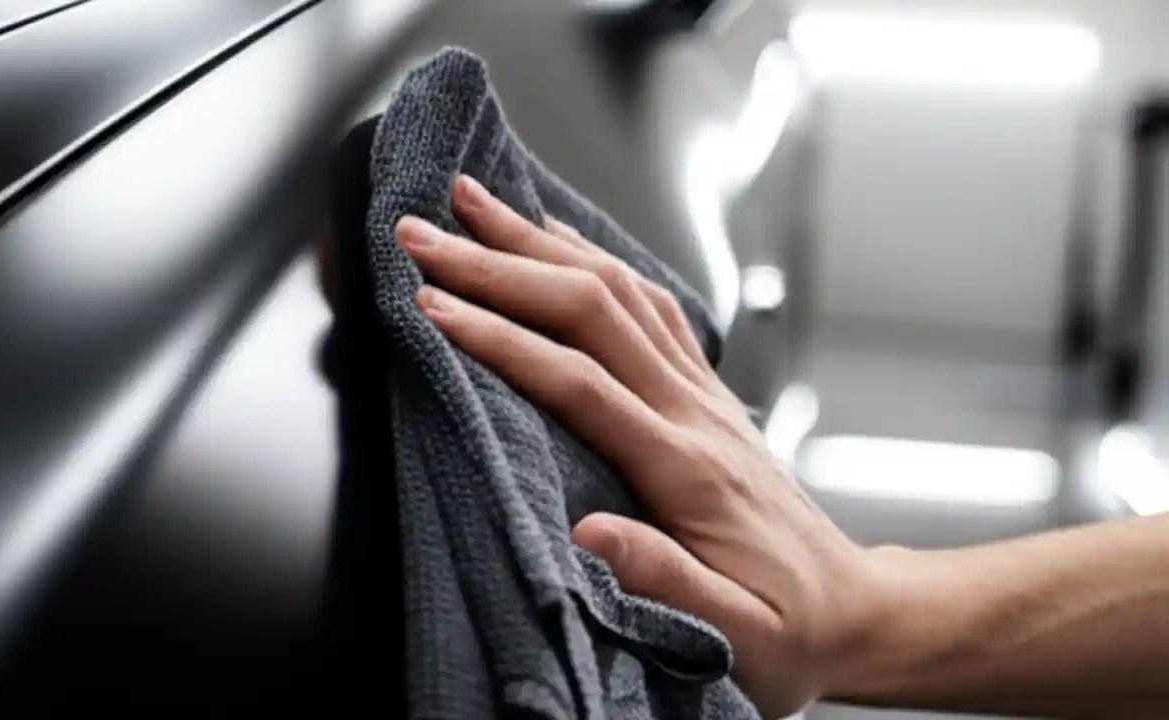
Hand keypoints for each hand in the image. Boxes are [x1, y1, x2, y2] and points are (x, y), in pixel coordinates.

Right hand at [394, 175, 891, 717]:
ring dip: (541, 241)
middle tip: (423, 231)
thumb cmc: (788, 628)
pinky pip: (647, 304)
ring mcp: (702, 394)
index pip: (581, 383)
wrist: (851, 609)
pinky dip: (593, 259)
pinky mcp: (703, 392)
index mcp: (689, 468)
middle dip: (499, 264)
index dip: (503, 340)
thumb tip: (588, 534)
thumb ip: (665, 580)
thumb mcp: (737, 633)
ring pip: (618, 290)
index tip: (434, 308)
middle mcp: (695, 412)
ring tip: (475, 203)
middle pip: (591, 310)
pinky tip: (556, 239)